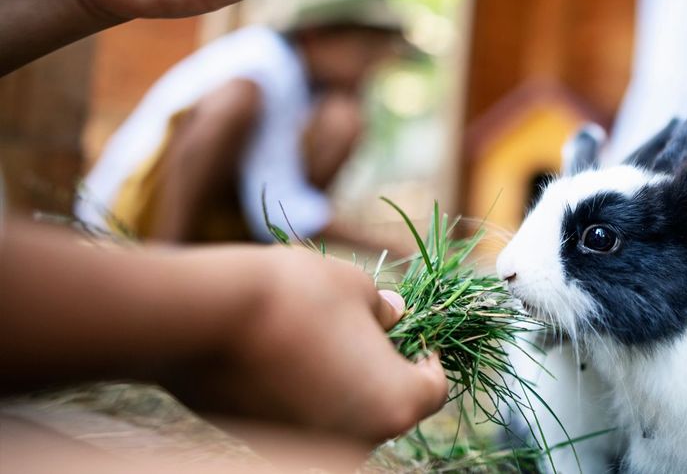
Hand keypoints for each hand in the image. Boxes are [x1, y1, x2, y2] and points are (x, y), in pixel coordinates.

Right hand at [166, 248, 447, 443]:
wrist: (200, 318)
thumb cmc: (294, 296)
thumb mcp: (356, 288)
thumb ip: (384, 312)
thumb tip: (394, 317)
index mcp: (396, 405)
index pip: (433, 388)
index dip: (429, 354)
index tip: (415, 331)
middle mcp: (359, 441)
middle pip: (388, 406)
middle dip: (382, 367)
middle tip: (366, 327)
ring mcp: (309, 450)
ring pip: (344, 415)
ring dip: (342, 381)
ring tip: (319, 335)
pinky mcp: (264, 444)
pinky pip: (302, 420)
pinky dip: (304, 393)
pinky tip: (284, 355)